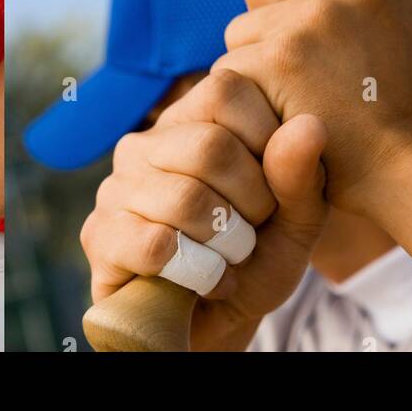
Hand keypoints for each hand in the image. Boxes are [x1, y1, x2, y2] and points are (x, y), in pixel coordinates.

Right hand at [80, 70, 328, 350]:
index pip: (226, 88)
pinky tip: (207, 280)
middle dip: (252, 202)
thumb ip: (302, 173)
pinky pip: (157, 244)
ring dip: (227, 244)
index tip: (275, 183)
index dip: (265, 138)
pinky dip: (199, 272)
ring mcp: (116, 186)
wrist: (219, 322)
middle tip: (254, 230)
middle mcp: (146, 142)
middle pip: (210, 146)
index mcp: (190, 119)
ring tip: (232, 258)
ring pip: (186, 198)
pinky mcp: (100, 234)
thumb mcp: (296, 217)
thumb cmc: (257, 255)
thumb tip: (310, 124)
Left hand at [216, 0, 411, 234]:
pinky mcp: (280, 60)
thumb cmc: (394, 102)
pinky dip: (246, 103)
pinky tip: (283, 124)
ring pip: (239, 29)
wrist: (406, 179)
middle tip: (312, 72)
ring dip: (256, 65)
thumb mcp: (398, 17)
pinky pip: (229, 69)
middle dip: (268, 23)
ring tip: (303, 100)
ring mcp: (316, 18)